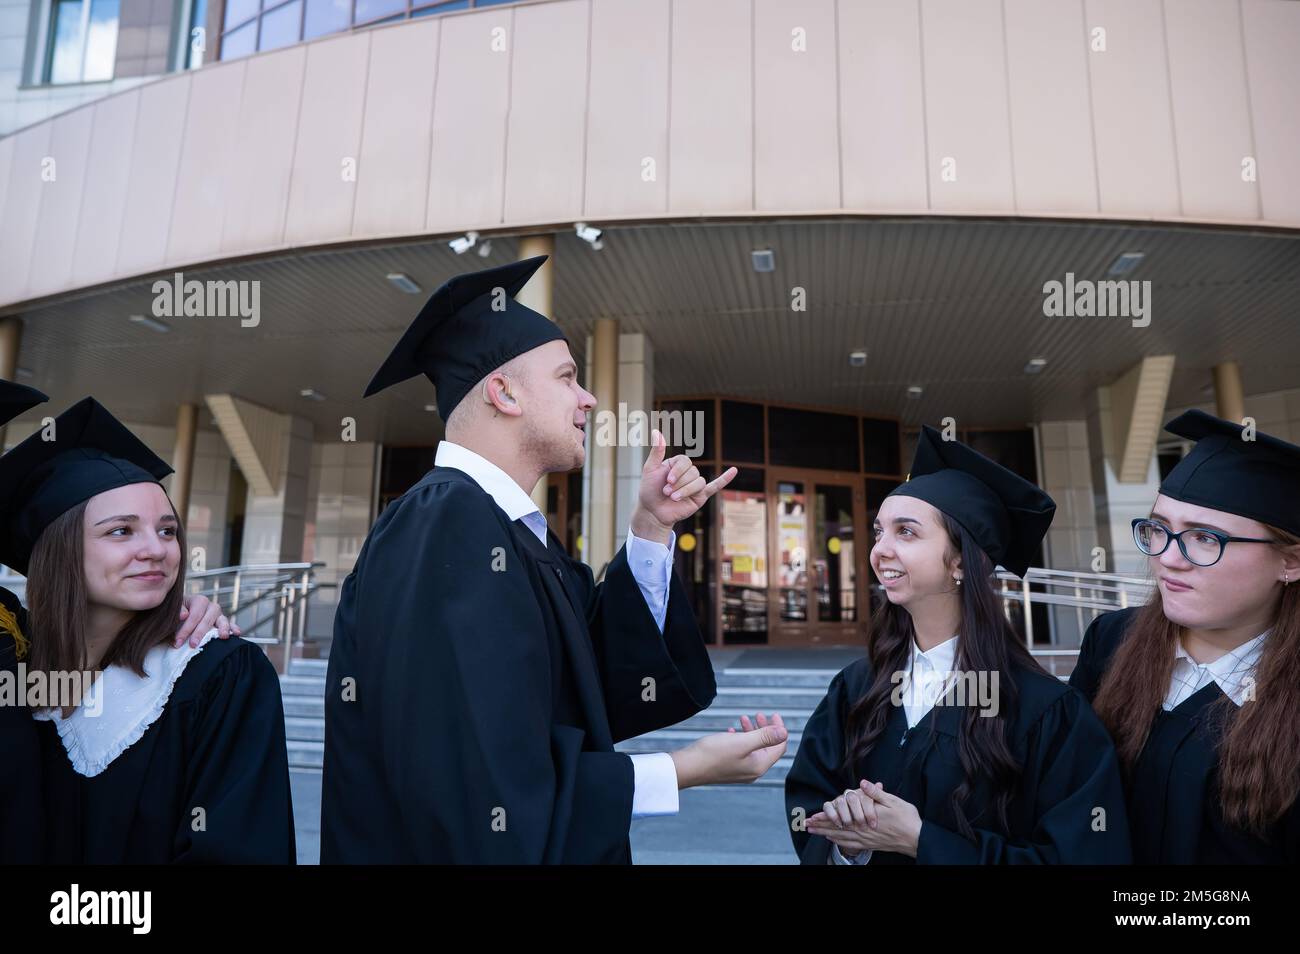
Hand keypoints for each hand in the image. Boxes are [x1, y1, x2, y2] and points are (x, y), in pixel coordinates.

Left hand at [175, 593, 239, 647]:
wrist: (180, 616)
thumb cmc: (176, 615)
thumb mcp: (173, 610)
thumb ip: (177, 610)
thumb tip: (184, 615)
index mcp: (198, 600)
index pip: (194, 615)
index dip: (186, 629)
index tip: (177, 642)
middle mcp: (211, 606)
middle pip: (208, 619)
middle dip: (200, 633)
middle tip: (193, 645)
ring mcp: (218, 615)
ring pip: (222, 620)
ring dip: (223, 628)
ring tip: (223, 636)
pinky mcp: (223, 622)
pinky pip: (230, 624)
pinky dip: (233, 628)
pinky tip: (237, 633)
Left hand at [632, 429, 736, 542]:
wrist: (652, 512)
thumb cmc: (649, 490)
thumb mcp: (650, 469)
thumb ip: (657, 451)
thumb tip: (657, 431)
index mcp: (678, 464)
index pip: (685, 461)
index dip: (678, 471)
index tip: (667, 480)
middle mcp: (688, 473)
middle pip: (693, 472)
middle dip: (679, 483)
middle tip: (667, 492)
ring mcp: (695, 485)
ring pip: (699, 482)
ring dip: (686, 490)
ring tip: (674, 498)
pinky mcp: (700, 496)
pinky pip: (715, 486)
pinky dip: (724, 479)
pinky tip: (734, 470)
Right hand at [670, 713, 787, 787]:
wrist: (687, 767)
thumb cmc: (713, 754)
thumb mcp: (742, 742)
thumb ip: (764, 737)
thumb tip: (784, 732)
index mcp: (759, 766)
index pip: (779, 747)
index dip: (779, 729)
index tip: (773, 714)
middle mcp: (752, 771)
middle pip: (767, 747)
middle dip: (765, 729)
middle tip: (759, 714)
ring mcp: (740, 770)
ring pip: (753, 748)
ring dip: (752, 731)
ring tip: (743, 718)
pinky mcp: (729, 767)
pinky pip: (742, 751)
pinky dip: (741, 738)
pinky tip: (732, 731)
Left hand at [807, 781, 922, 857]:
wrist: (917, 839)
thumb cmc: (907, 819)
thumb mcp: (893, 801)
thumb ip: (876, 793)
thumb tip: (863, 783)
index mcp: (866, 818)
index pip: (841, 818)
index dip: (825, 816)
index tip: (812, 815)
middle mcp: (863, 831)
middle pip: (837, 829)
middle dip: (821, 826)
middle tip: (807, 825)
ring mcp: (867, 839)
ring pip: (841, 838)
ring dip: (826, 834)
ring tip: (814, 832)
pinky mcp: (871, 845)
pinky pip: (851, 844)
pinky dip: (839, 843)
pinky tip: (833, 841)